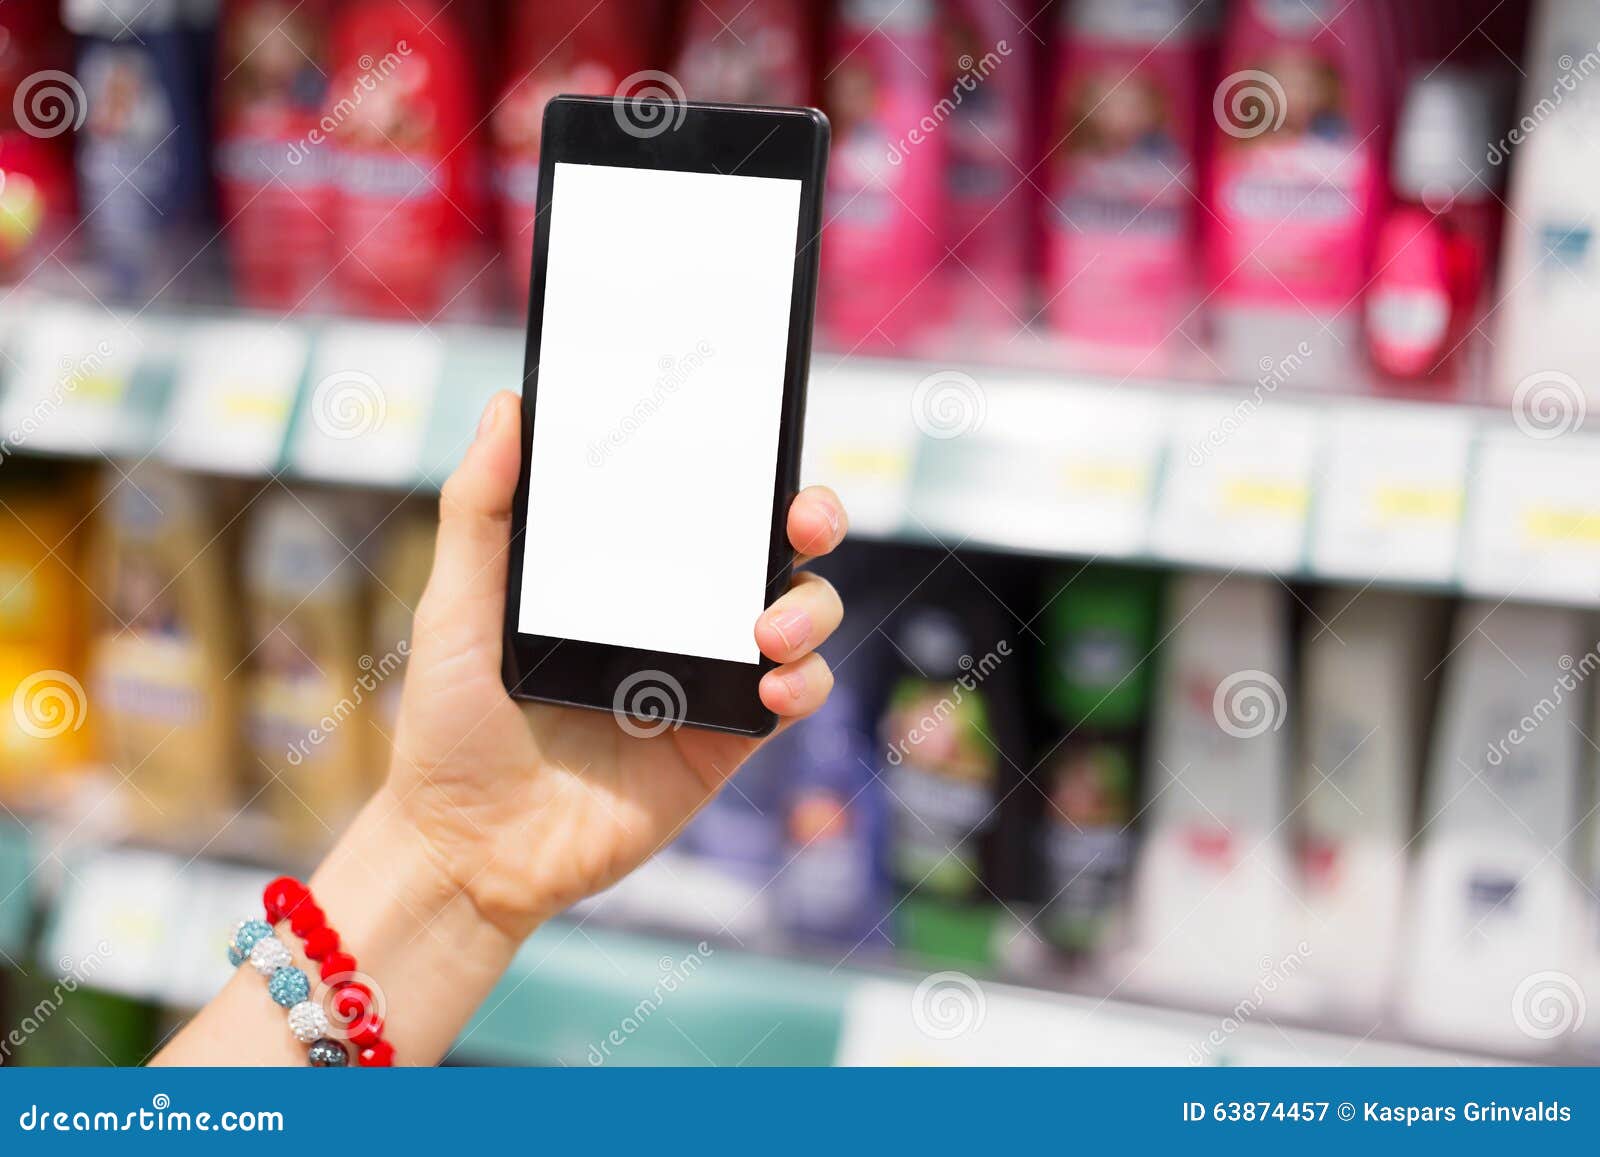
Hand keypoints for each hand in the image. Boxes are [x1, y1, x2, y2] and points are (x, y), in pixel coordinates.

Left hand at [385, 390, 847, 940]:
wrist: (469, 849)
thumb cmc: (452, 725)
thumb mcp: (455, 606)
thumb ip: (479, 510)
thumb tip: (506, 405)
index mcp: (622, 571)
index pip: (699, 501)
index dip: (743, 466)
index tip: (757, 436)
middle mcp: (676, 613)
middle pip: (771, 547)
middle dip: (810, 518)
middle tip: (802, 520)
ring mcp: (706, 675)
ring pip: (800, 615)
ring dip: (810, 606)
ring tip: (768, 628)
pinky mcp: (724, 740)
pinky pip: (791, 697)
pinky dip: (803, 682)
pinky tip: (772, 685)